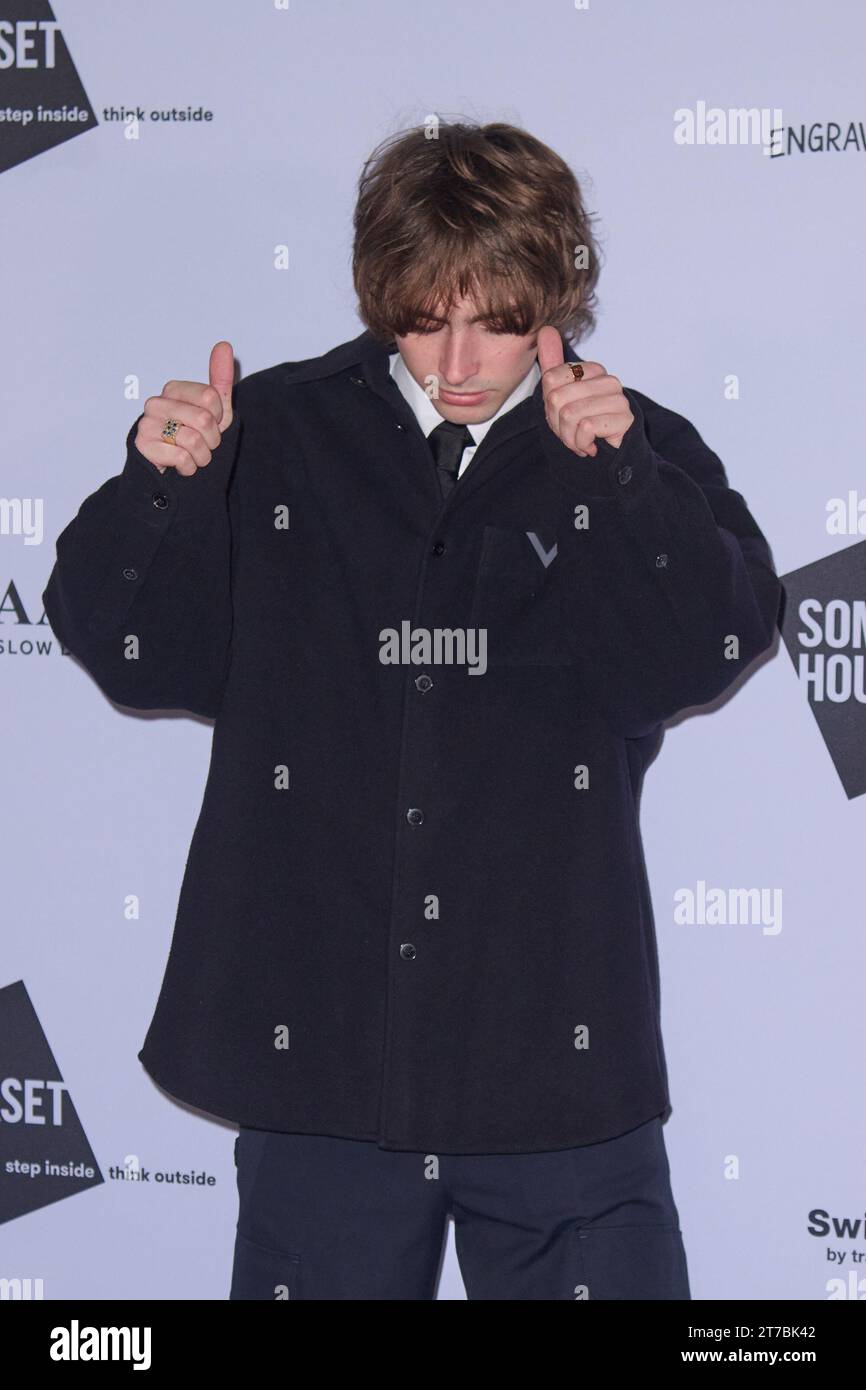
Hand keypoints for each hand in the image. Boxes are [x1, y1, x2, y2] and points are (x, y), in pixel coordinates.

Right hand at [134, 340, 235, 476]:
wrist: (175, 477)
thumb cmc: (196, 440)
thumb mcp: (216, 412)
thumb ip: (220, 380)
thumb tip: (224, 345)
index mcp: (173, 389)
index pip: (210, 396)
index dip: (218, 418)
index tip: (210, 425)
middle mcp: (156, 403)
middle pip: (203, 418)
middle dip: (211, 440)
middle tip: (203, 445)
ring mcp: (146, 424)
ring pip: (192, 439)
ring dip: (201, 456)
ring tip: (192, 456)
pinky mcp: (142, 446)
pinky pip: (180, 457)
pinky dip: (189, 468)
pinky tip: (180, 466)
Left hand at [537, 326, 632, 457]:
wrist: (609, 459)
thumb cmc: (584, 426)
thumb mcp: (561, 397)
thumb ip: (553, 363)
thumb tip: (546, 329)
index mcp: (592, 371)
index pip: (550, 380)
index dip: (548, 406)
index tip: (561, 417)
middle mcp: (609, 380)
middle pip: (557, 399)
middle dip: (557, 424)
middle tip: (571, 433)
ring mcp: (619, 399)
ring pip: (570, 414)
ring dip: (569, 438)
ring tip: (581, 441)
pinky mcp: (625, 419)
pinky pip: (587, 427)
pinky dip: (582, 443)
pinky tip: (592, 447)